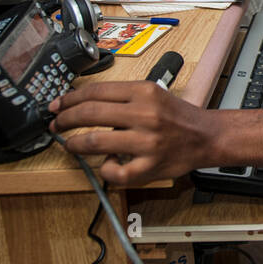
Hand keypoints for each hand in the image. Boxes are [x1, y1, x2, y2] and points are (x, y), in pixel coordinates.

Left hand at [48, 81, 222, 185]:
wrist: (206, 136)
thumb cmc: (177, 117)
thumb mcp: (152, 93)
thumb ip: (122, 97)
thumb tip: (84, 104)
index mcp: (143, 92)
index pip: (95, 91)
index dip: (69, 99)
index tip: (57, 105)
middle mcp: (144, 114)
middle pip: (89, 113)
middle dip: (65, 120)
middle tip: (56, 124)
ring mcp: (147, 141)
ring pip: (96, 142)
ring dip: (75, 144)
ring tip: (70, 144)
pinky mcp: (150, 165)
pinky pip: (116, 172)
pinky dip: (105, 170)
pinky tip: (107, 165)